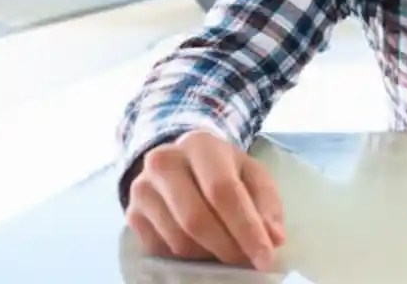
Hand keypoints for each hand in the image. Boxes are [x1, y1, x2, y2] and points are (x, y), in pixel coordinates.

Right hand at [125, 131, 285, 269]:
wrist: (179, 160)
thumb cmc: (222, 169)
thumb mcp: (251, 174)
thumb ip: (267, 204)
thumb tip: (274, 238)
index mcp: (200, 144)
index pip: (223, 191)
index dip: (246, 228)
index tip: (265, 256)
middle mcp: (164, 162)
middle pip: (196, 219)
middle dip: (228, 247)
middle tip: (248, 261)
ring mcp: (142, 189)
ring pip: (179, 239)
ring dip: (209, 254)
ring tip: (228, 249)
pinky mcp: (132, 214)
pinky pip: (162, 249)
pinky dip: (188, 256)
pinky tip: (203, 246)